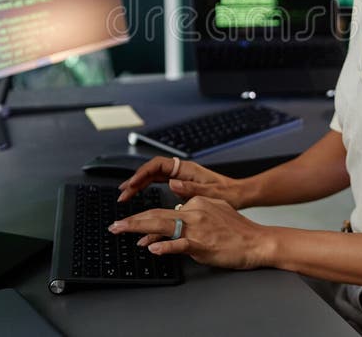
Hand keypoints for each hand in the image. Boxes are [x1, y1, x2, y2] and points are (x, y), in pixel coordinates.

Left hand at [109, 196, 271, 269]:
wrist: (257, 241)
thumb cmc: (238, 230)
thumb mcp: (215, 211)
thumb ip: (194, 211)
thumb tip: (176, 214)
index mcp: (197, 203)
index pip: (164, 211)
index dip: (144, 220)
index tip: (130, 225)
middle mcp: (194, 211)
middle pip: (156, 214)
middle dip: (131, 220)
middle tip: (114, 226)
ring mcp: (197, 227)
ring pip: (162, 224)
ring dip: (137, 228)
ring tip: (121, 230)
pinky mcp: (202, 243)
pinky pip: (179, 244)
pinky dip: (164, 246)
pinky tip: (152, 248)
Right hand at [117, 156, 245, 207]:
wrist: (239, 195)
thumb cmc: (229, 193)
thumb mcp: (212, 193)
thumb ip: (192, 188)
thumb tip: (173, 183)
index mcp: (187, 169)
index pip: (158, 165)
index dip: (143, 173)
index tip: (132, 184)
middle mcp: (182, 170)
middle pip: (152, 170)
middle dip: (135, 180)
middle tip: (123, 193)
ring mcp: (181, 176)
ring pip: (153, 176)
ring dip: (138, 184)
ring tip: (125, 194)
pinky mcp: (181, 184)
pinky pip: (159, 181)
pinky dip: (147, 187)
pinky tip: (139, 193)